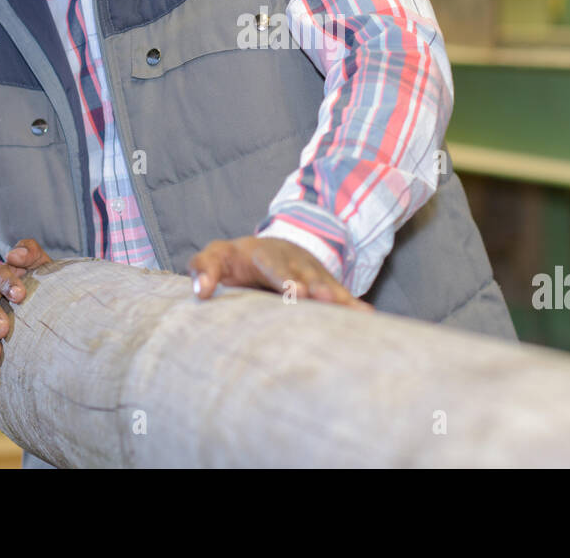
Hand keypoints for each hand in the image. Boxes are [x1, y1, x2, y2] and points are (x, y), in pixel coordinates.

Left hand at [188, 236, 373, 312]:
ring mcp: (311, 273)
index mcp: (265, 254)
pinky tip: (369, 318)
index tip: (295, 292)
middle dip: (317, 287)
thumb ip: (204, 269)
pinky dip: (352, 306)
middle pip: (307, 274)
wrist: (263, 249)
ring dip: (339, 298)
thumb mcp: (215, 256)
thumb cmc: (233, 260)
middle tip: (325, 300)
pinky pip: (339, 297)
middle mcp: (293, 261)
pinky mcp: (323, 287)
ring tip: (355, 314)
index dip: (285, 278)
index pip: (274, 265)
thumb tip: (201, 291)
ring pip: (327, 285)